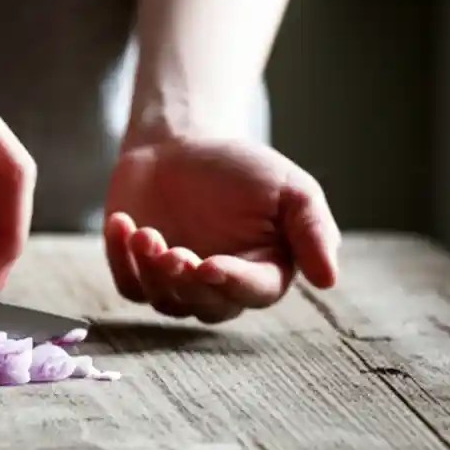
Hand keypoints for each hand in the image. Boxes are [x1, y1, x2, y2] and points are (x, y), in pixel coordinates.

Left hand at [103, 137, 339, 322]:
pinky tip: (121, 223)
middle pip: (206, 305)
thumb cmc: (241, 168)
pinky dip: (120, 259)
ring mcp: (176, 284)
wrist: (182, 145)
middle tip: (172, 251)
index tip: (210, 265)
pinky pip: (128, 283)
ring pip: (164, 300)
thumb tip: (330, 281)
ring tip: (142, 232)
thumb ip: (312, 230)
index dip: (232, 283)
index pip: (253, 292)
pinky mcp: (139, 273)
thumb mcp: (290, 188)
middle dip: (186, 280)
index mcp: (263, 272)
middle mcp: (220, 288)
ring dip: (151, 271)